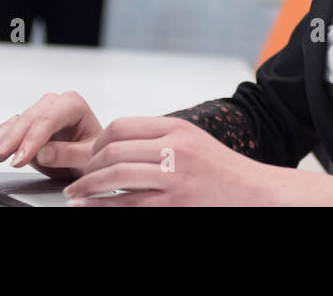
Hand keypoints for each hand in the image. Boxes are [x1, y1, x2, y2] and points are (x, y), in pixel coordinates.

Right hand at [0, 91, 103, 181]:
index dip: (31, 140)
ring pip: (12, 125)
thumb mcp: (89, 156)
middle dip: (9, 141)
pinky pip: (4, 132)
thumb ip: (68, 153)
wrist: (91, 156)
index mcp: (72, 105)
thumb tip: (43, 152)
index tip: (20, 159)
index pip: (47, 119)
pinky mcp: (25, 126)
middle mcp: (53, 105)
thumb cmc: (95, 152)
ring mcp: (37, 114)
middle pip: (26, 120)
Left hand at [62, 116, 332, 205]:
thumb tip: (122, 145)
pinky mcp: (174, 203)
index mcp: (176, 128)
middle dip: (88, 166)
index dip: (98, 141)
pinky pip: (129, 203)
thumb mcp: (194, 142)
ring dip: (89, 186)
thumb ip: (161, 139)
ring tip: (77, 194)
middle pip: (113, 149)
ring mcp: (173, 177)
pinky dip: (105, 205)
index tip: (90, 155)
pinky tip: (94, 206)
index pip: (122, 126)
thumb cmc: (225, 171)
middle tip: (78, 177)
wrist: (255, 193)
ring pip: (116, 176)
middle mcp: (173, 148)